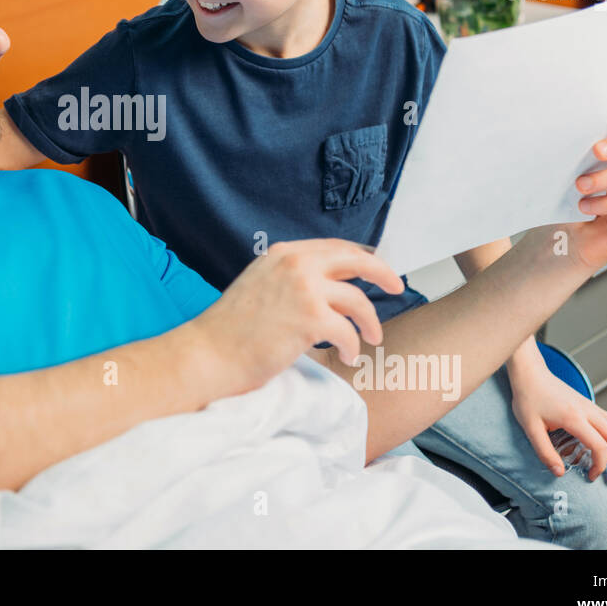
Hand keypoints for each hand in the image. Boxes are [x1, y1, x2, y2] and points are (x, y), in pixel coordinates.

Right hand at [189, 239, 404, 395]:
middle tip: (398, 287)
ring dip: (370, 322)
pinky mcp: (310, 319)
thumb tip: (329, 287)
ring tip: (372, 339)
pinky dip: (354, 347)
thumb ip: (292, 278)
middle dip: (383, 273)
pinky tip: (348, 357)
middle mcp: (296, 264)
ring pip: (358, 301)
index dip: (361, 258)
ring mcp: (304, 289)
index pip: (335, 247)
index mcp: (284, 253)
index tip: (375, 270)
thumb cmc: (230, 330)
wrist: (209, 353)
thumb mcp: (260, 285)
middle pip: (356, 260)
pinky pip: (348, 332)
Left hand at [510, 362, 606, 481]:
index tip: (590, 476)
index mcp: (573, 417)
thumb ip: (544, 452)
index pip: (599, 445)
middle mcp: (587, 410)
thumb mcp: (530, 428)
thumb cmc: (528, 399)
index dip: (600, 465)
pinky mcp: (590, 404)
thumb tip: (560, 473)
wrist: (530, 374)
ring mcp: (591, 406)